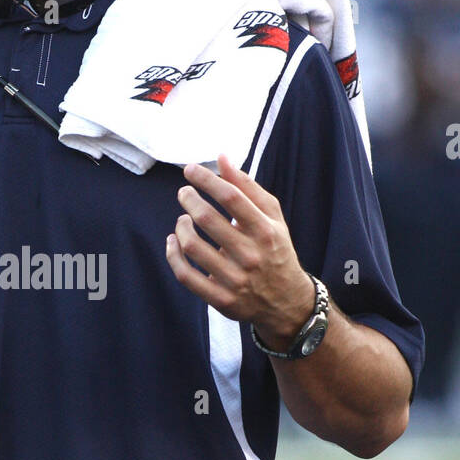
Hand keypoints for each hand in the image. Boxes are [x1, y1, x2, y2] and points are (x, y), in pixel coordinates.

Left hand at [165, 153, 313, 348]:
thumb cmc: (275, 250)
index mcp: (265, 231)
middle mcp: (251, 255)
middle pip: (207, 219)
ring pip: (192, 246)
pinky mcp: (221, 299)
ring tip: (183, 220)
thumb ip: (248, 187)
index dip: (207, 179)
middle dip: (189, 199)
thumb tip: (222, 158)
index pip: (231, 197)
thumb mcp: (272, 218)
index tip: (190, 170)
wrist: (286, 301)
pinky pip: (186, 276)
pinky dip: (173, 255)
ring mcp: (235, 280)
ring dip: (180, 227)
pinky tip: (173, 242)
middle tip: (184, 193)